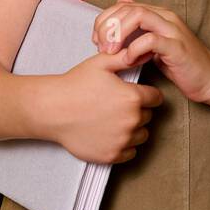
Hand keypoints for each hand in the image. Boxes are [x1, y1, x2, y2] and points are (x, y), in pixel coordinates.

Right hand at [52, 48, 163, 163]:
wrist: (52, 109)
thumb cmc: (75, 85)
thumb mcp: (101, 63)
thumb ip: (126, 58)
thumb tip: (144, 53)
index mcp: (133, 98)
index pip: (156, 98)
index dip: (148, 94)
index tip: (138, 94)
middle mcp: (132, 120)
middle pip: (148, 116)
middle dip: (138, 110)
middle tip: (118, 106)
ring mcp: (122, 140)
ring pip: (141, 135)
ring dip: (133, 129)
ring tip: (113, 120)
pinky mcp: (112, 155)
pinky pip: (130, 152)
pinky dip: (123, 145)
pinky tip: (110, 134)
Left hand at [92, 0, 209, 104]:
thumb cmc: (181, 65)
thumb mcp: (154, 44)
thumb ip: (138, 28)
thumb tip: (121, 5)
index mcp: (157, 15)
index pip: (122, 5)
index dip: (104, 20)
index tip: (97, 40)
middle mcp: (165, 17)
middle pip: (127, 8)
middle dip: (108, 26)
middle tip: (101, 47)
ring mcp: (172, 30)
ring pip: (138, 15)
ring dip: (118, 33)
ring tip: (111, 52)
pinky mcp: (177, 46)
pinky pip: (151, 39)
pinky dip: (135, 49)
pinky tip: (130, 60)